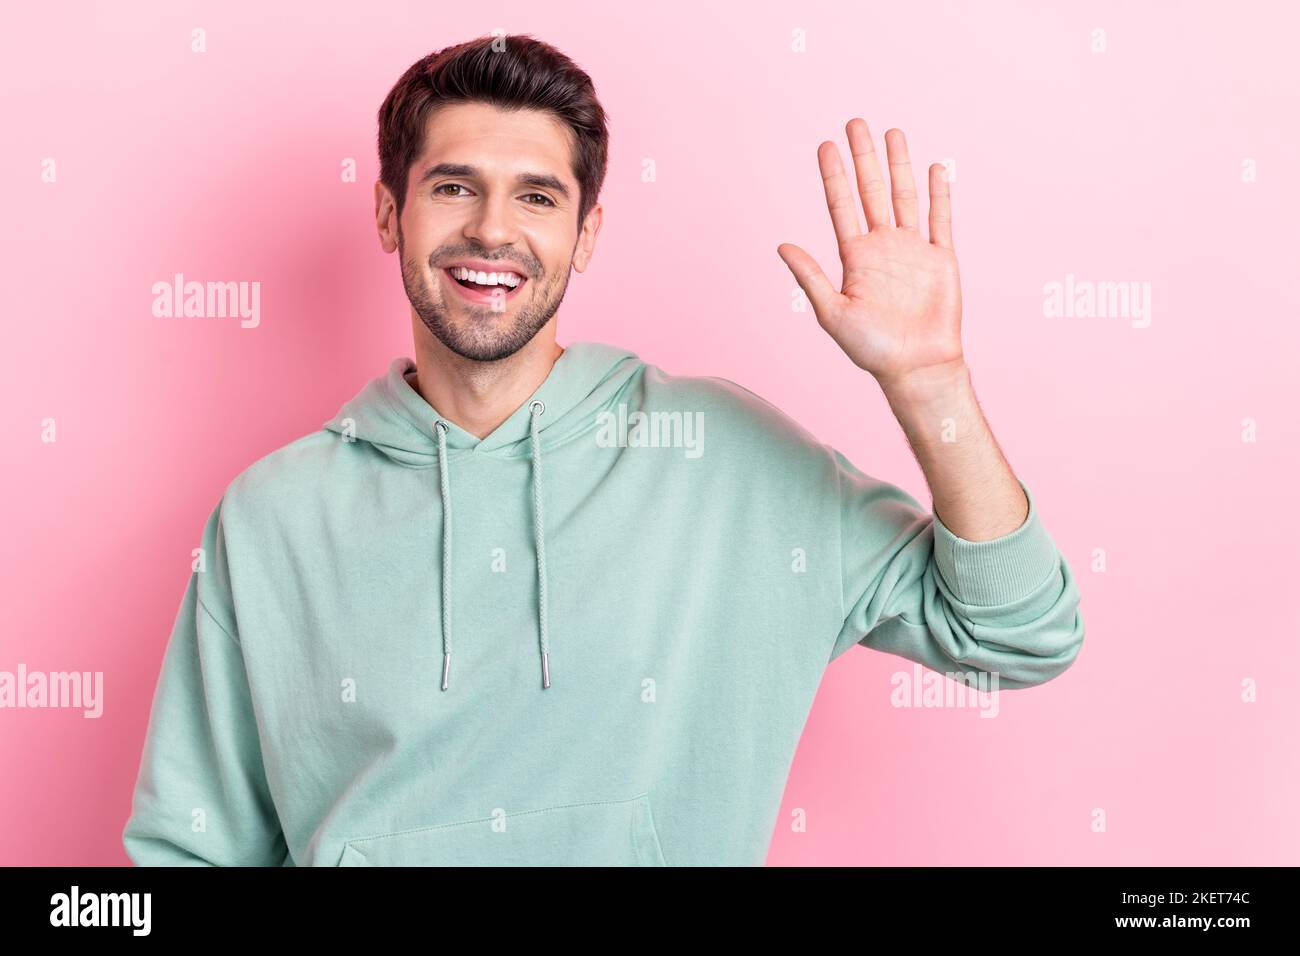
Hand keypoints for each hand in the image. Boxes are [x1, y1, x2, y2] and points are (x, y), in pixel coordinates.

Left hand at [777, 120, 964, 393]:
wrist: (916, 367)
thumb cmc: (872, 349)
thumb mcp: (833, 314)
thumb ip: (810, 277)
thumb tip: (782, 245)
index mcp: (855, 257)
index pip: (841, 205)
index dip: (834, 175)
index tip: (825, 145)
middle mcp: (882, 247)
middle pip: (871, 191)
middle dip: (863, 157)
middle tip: (854, 122)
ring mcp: (913, 250)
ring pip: (904, 196)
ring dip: (898, 165)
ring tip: (891, 132)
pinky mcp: (941, 258)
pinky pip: (940, 219)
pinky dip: (940, 193)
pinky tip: (935, 166)